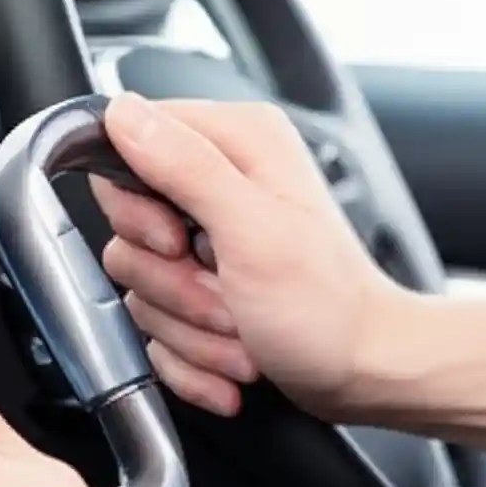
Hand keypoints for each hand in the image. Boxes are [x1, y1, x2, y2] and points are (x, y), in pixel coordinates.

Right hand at [96, 93, 417, 417]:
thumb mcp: (252, 229)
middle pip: (128, 228)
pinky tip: (232, 361)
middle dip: (170, 282)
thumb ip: (184, 166)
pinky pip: (157, 328)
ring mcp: (207, 244)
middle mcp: (219, 184)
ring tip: (242, 332)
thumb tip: (122, 113)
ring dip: (188, 327)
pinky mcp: (200, 293)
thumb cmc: (328, 306)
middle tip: (224, 294)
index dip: (134, 204)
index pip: (126, 145)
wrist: (363, 373)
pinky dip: (192, 357)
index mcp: (236, 144)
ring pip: (142, 286)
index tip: (175, 242)